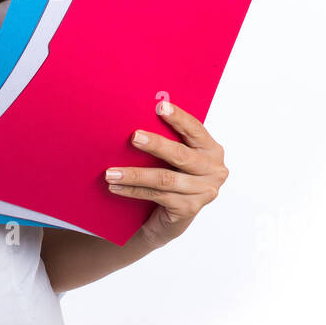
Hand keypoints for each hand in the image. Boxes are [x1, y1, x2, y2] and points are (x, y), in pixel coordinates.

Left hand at [103, 97, 229, 247]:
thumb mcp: (175, 157)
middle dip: (156, 145)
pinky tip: (116, 186)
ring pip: (165, 179)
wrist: (171, 218)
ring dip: (135, 174)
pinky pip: (156, 195)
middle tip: (134, 137)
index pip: (195, 130)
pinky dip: (133, 191)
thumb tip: (138, 115)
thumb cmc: (172, 177)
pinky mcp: (189, 209)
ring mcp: (204, 192)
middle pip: (181, 155)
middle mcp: (214, 171)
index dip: (178, 118)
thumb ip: (170, 139)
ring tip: (111, 172)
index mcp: (212, 150)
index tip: (160, 106)